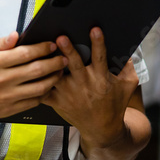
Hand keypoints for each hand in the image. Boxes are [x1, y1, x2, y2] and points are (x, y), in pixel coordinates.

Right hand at [0, 31, 68, 120]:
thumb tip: (17, 35)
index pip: (25, 54)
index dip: (42, 48)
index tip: (52, 44)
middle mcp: (1, 81)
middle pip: (36, 70)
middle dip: (54, 62)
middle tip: (63, 57)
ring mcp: (5, 98)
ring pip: (38, 88)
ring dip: (53, 79)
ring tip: (59, 71)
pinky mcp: (7, 110)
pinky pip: (32, 102)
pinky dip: (43, 94)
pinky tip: (48, 86)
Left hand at [40, 28, 138, 145]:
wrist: (102, 129)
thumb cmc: (115, 103)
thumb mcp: (128, 84)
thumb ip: (129, 66)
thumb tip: (128, 47)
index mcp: (101, 78)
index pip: (100, 57)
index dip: (98, 43)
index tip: (95, 29)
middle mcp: (84, 85)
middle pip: (75, 64)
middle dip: (68, 50)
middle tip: (61, 38)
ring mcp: (69, 94)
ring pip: (56, 77)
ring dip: (49, 65)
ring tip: (41, 52)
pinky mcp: (58, 102)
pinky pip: (44, 91)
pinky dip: (37, 82)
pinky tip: (31, 70)